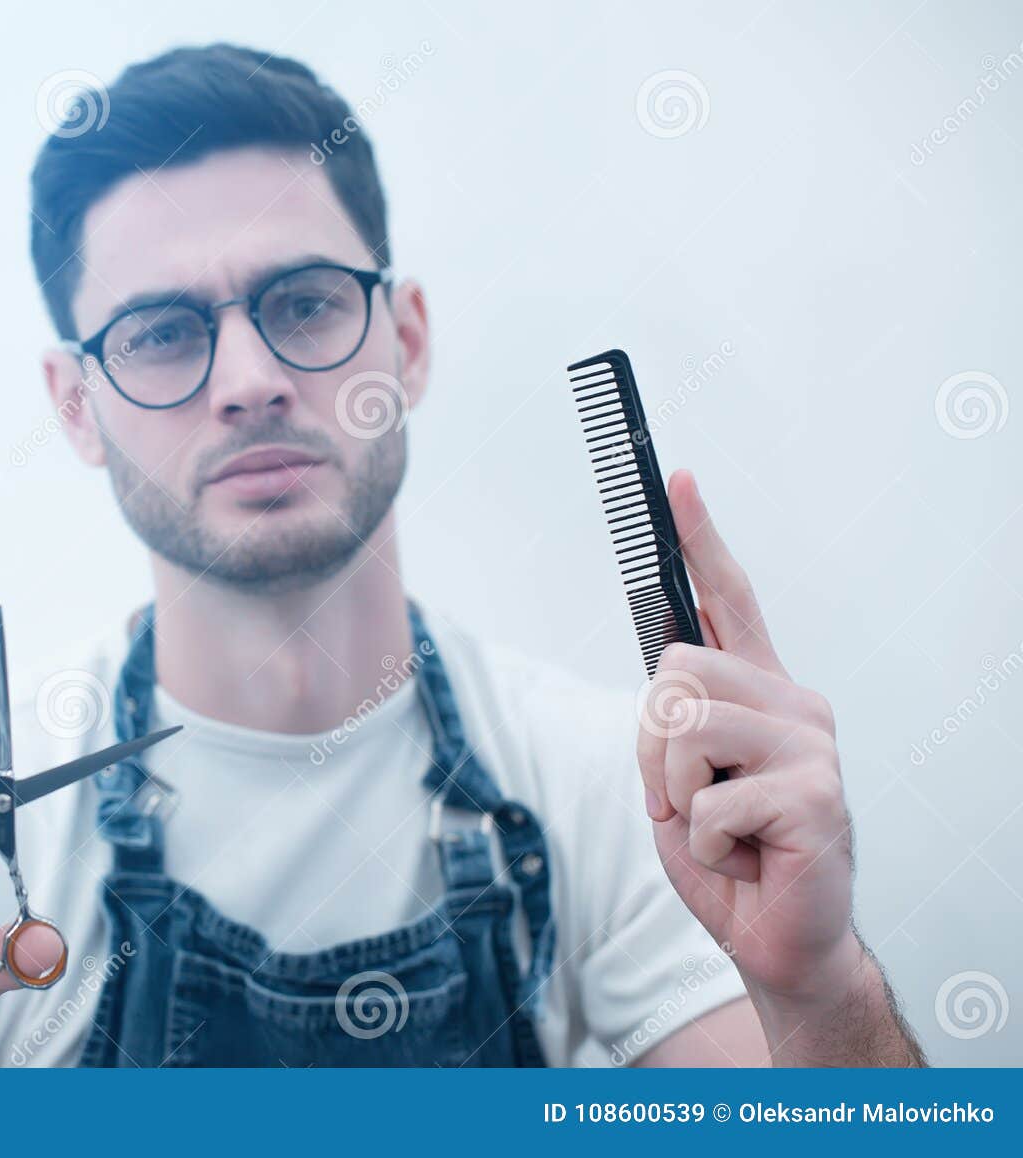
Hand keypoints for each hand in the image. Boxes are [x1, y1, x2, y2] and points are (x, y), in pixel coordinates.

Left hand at [636, 471, 856, 1004]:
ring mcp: (812, 746)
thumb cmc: (728, 854)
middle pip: (676, 668)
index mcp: (761, 692)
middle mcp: (795, 704)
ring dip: (671, 790)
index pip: (730, 600)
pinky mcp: (816, 794)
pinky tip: (742, 855)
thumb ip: (673, 718)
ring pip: (682, 722)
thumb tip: (666, 676)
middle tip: (683, 795)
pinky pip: (705, 798)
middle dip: (650, 742)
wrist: (776, 939)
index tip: (675, 478)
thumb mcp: (678, 777)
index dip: (701, 539)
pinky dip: (701, 839)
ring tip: (713, 824)